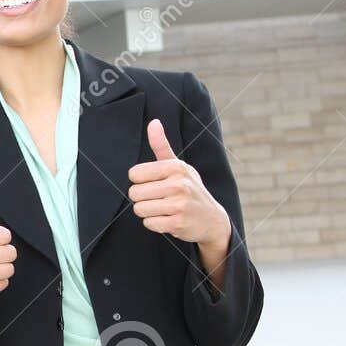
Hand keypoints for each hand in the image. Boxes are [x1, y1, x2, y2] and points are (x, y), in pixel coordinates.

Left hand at [127, 119, 230, 246]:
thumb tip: (153, 122)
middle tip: (160, 199)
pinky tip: (168, 219)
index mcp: (175, 167)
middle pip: (134, 193)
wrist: (212, 219)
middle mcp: (178, 184)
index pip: (134, 174)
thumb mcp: (178, 166)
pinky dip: (154, 224)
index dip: (140, 181)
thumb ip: (161, 146)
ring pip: (139, 209)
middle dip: (142, 198)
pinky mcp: (178, 223)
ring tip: (164, 209)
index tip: (155, 183)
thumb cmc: (189, 189)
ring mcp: (179, 204)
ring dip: (148, 212)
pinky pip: (148, 223)